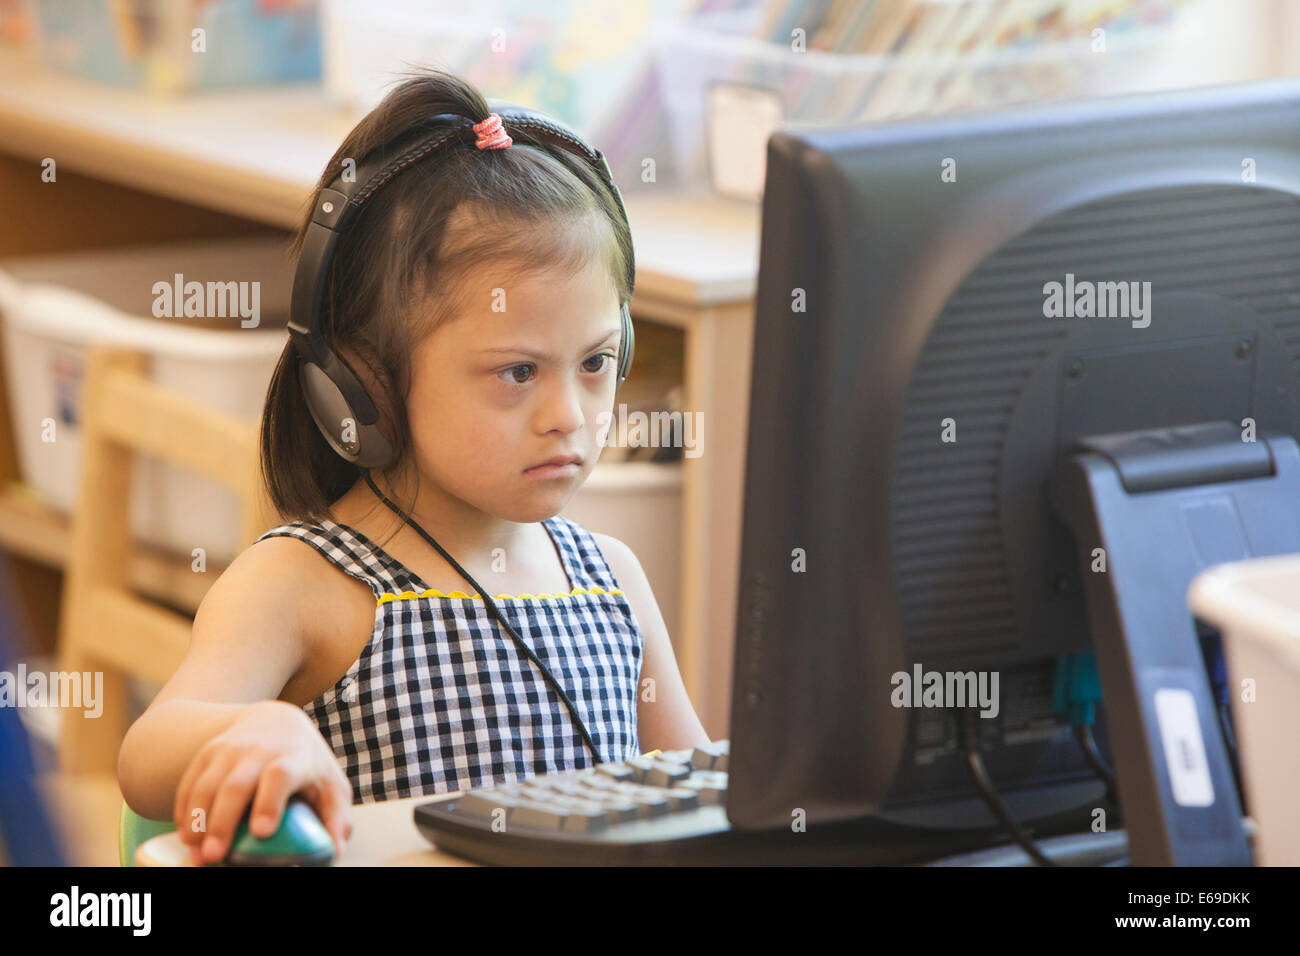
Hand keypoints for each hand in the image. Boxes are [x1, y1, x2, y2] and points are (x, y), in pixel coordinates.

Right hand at [174, 699, 353, 864]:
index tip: (262, 831)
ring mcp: (228, 750)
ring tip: (195, 851)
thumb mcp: (331, 785)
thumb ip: (337, 818)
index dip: (270, 802)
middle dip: (222, 822)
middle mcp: (258, 750)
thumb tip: (335, 850)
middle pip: (236, 785)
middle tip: (214, 856)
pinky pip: (188, 784)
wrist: (274, 721)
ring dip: (196, 821)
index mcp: (294, 758)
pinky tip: (187, 834)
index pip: (280, 775)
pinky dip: (184, 811)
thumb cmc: (306, 762)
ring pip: (206, 786)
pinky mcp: (206, 755)